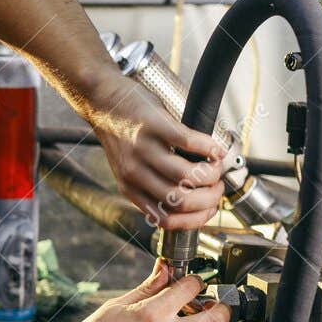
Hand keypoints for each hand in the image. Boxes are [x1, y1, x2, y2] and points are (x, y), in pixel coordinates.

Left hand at [82, 74, 227, 229]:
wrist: (104, 102)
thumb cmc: (122, 136)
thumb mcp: (128, 170)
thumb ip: (149, 188)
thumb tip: (186, 204)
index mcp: (130, 189)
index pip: (166, 219)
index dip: (195, 219)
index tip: (210, 210)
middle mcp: (135, 173)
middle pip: (181, 200)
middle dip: (209, 198)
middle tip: (217, 187)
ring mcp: (144, 149)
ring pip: (186, 175)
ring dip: (211, 175)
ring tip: (216, 168)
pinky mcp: (155, 125)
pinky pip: (188, 142)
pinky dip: (209, 148)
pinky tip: (216, 150)